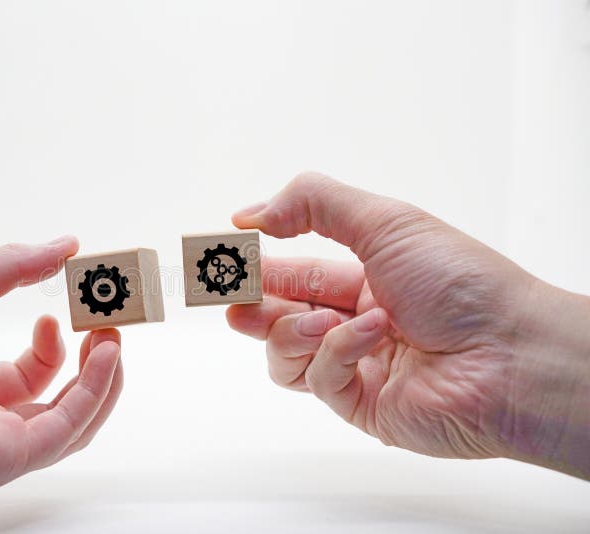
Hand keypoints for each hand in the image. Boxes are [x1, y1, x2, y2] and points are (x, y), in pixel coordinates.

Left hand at [0, 236, 122, 487]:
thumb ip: (15, 265)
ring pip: (77, 424)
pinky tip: (102, 353)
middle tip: (110, 327)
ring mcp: (1, 444)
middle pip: (65, 403)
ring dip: (104, 381)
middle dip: (95, 366)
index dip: (57, 345)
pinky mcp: (8, 457)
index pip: (35, 375)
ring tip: (112, 339)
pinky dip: (94, 391)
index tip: (64, 313)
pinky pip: (68, 429)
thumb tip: (65, 244)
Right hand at [227, 173, 589, 478]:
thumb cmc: (460, 281)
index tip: (223, 252)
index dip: (257, 263)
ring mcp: (357, 365)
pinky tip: (369, 337)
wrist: (510, 354)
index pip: (294, 271)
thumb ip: (313, 204)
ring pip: (285, 354)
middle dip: (250, 305)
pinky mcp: (360, 404)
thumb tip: (250, 212)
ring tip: (315, 319)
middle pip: (279, 316)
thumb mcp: (385, 221)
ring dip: (290, 331)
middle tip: (226, 297)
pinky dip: (337, 352)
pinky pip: (319, 379)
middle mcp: (356, 321)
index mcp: (365, 276)